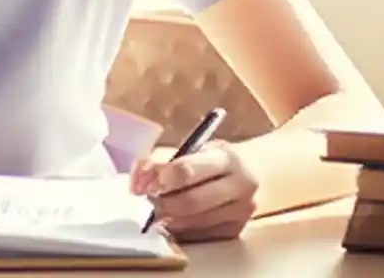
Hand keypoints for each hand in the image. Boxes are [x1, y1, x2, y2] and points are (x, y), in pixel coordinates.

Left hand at [131, 141, 259, 241]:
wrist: (247, 172)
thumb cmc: (208, 159)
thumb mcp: (189, 149)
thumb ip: (161, 160)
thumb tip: (136, 180)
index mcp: (226, 157)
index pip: (187, 170)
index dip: (160, 178)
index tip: (143, 184)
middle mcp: (241, 185)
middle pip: (191, 202)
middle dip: (162, 204)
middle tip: (147, 201)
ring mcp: (242, 211)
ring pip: (194, 222)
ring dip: (169, 218)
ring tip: (157, 210)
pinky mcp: (237, 230)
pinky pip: (200, 235)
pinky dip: (180, 230)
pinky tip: (173, 220)